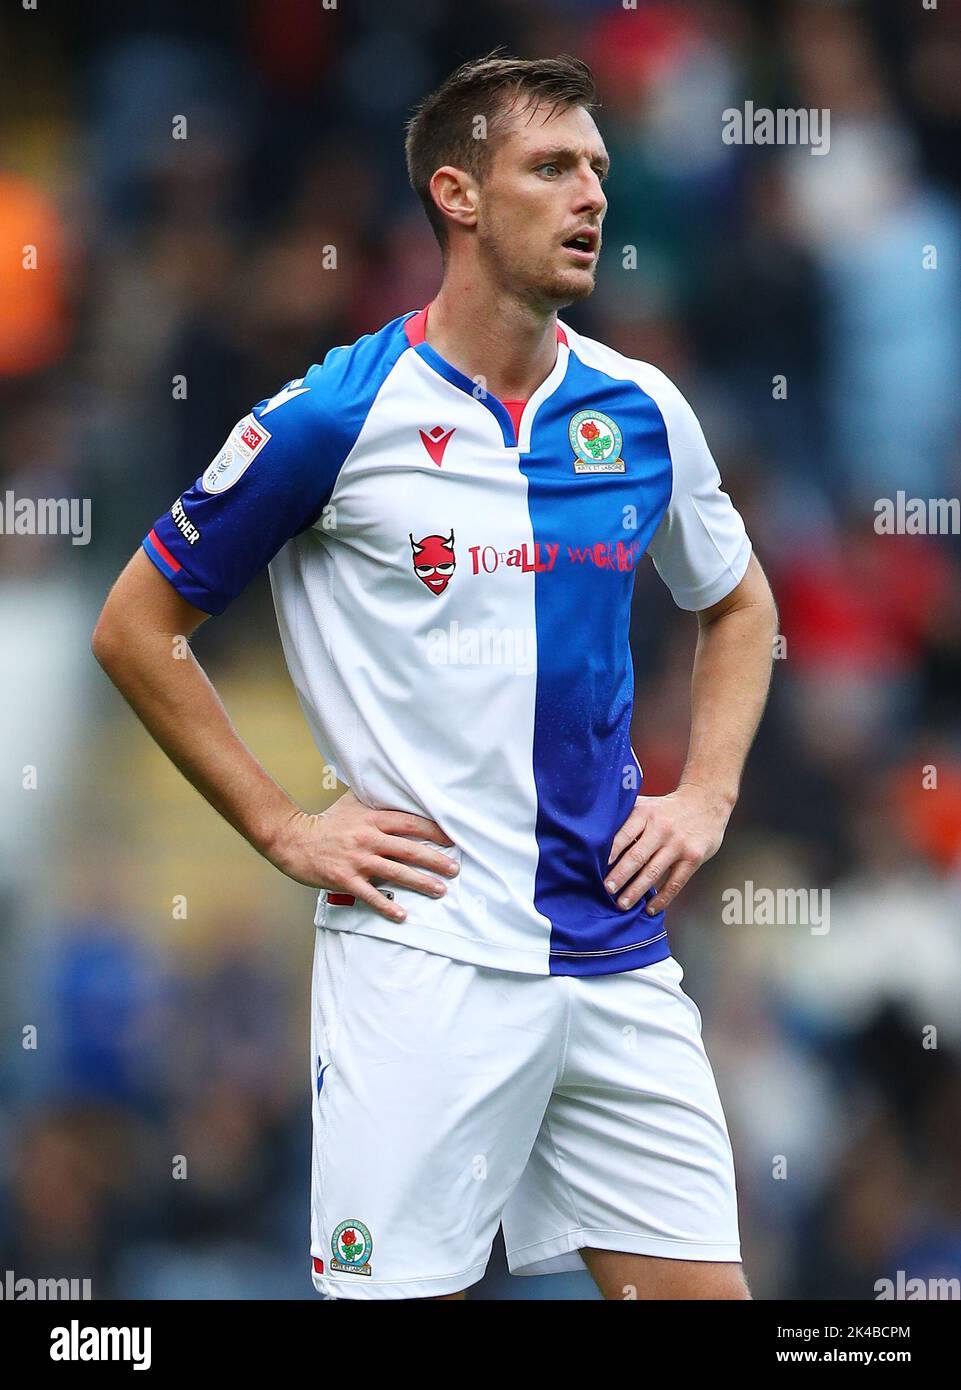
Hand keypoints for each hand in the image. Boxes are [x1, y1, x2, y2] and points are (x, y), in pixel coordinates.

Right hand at [265, 788, 458, 922]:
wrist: (292, 839)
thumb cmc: (325, 822)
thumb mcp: (351, 802)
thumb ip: (374, 797)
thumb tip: (395, 785)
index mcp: (372, 818)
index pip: (410, 823)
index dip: (434, 831)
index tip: (452, 839)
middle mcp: (368, 838)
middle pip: (409, 849)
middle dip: (435, 860)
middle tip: (455, 868)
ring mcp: (357, 860)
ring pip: (396, 872)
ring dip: (421, 882)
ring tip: (440, 890)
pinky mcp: (345, 879)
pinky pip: (371, 894)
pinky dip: (387, 906)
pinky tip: (402, 915)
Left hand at [604, 782, 733, 914]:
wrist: (706, 801)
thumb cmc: (667, 809)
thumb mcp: (646, 805)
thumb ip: (626, 819)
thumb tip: (598, 840)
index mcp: (645, 813)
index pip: (624, 834)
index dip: (610, 852)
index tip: (596, 867)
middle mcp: (661, 828)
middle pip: (637, 855)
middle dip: (620, 875)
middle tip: (607, 889)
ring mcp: (678, 844)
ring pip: (654, 872)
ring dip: (637, 890)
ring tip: (623, 904)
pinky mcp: (693, 858)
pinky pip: (675, 882)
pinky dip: (662, 898)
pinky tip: (650, 908)